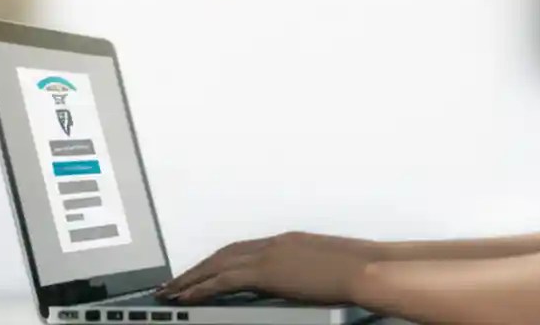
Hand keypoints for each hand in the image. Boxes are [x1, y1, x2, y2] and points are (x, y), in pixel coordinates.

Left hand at [156, 231, 379, 304]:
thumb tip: (292, 284)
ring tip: (172, 291)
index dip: (219, 261)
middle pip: (224, 253)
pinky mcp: (267, 271)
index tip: (203, 272)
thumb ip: (302, 273)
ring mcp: (270, 254)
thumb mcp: (324, 270)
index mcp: (288, 241)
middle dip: (198, 268)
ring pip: (217, 263)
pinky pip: (223, 279)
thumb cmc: (358, 271)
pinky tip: (187, 297)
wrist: (366, 268)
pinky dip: (201, 287)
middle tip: (175, 283)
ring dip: (192, 276)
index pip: (242, 250)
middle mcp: (274, 242)